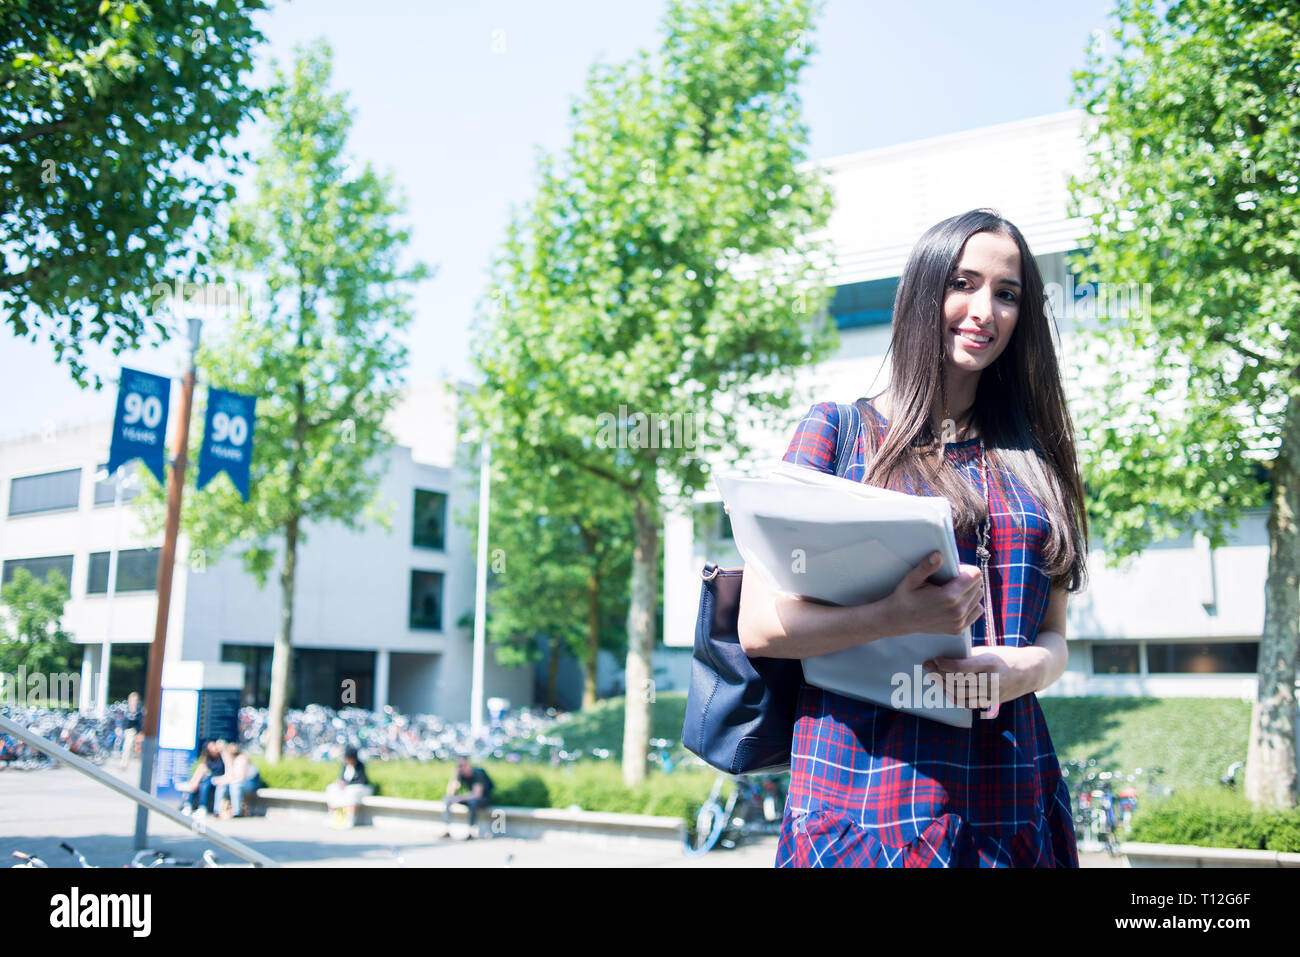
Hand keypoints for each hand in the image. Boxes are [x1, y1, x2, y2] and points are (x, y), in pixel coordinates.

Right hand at [882, 551, 983, 636]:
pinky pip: (977, 611)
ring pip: (979, 598)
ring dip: (970, 592)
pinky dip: (971, 604)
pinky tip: (957, 602)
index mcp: (949, 597)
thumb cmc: (905, 597)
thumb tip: (938, 554)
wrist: (899, 620)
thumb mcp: (912, 579)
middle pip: (978, 586)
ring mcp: (959, 622)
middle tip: (950, 580)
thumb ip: (926, 567)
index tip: (953, 571)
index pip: (975, 575)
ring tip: (954, 591)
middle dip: (968, 580)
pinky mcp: (959, 629)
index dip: (965, 569)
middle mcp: (957, 611)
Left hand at [923, 645, 1050, 710]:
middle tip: (928, 667)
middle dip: (939, 675)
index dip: (944, 665)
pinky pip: (966, 703)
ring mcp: (992, 695)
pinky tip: (945, 687)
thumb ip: (968, 656)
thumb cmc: (1005, 657)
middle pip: (958, 682)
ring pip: (960, 695)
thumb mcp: (988, 651)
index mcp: (991, 663)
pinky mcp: (991, 703)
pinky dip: (953, 696)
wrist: (1030, 672)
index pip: (962, 668)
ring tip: (934, 677)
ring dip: (943, 686)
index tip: (935, 659)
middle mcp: (991, 681)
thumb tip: (943, 657)